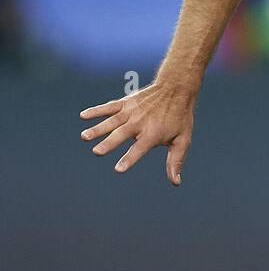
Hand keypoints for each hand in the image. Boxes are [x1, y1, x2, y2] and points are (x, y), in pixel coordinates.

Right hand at [79, 78, 196, 183]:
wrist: (176, 88)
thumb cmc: (180, 118)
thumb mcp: (183, 140)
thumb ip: (176, 160)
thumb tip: (175, 182)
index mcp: (153, 134)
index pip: (139, 149)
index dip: (129, 159)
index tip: (119, 169)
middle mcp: (140, 122)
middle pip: (122, 135)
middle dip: (109, 143)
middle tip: (97, 152)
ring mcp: (131, 112)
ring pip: (112, 121)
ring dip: (98, 129)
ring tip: (84, 137)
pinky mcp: (125, 102)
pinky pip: (109, 107)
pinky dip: (96, 110)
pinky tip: (83, 116)